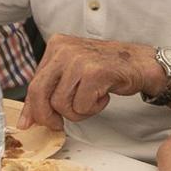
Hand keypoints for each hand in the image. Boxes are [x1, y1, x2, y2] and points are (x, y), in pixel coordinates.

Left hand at [20, 35, 155, 130]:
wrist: (141, 64)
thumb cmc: (108, 69)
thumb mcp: (74, 73)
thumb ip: (52, 90)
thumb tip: (29, 118)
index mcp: (56, 45)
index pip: (34, 83)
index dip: (31, 107)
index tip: (29, 123)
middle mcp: (64, 49)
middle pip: (39, 92)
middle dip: (47, 115)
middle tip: (57, 125)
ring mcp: (79, 59)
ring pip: (61, 104)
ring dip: (78, 111)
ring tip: (92, 100)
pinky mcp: (94, 72)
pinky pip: (81, 106)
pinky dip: (93, 108)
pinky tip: (103, 96)